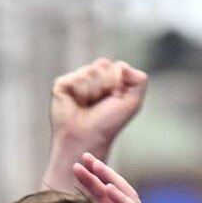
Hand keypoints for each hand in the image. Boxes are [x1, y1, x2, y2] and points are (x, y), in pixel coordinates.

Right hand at [47, 57, 147, 182]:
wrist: (88, 137)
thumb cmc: (110, 123)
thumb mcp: (132, 102)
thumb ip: (139, 80)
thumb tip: (123, 65)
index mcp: (107, 80)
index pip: (117, 66)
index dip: (119, 84)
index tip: (116, 100)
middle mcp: (90, 78)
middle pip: (104, 64)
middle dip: (108, 84)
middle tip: (102, 103)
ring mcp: (75, 80)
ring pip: (92, 70)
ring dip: (96, 90)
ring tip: (89, 105)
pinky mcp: (62, 84)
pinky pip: (78, 77)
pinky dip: (83, 91)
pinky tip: (78, 103)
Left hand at [70, 156, 183, 202]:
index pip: (103, 199)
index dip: (92, 183)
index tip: (77, 168)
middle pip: (114, 191)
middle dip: (100, 174)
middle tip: (85, 157)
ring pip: (126, 196)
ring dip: (111, 179)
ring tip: (96, 166)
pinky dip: (122, 200)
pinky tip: (110, 188)